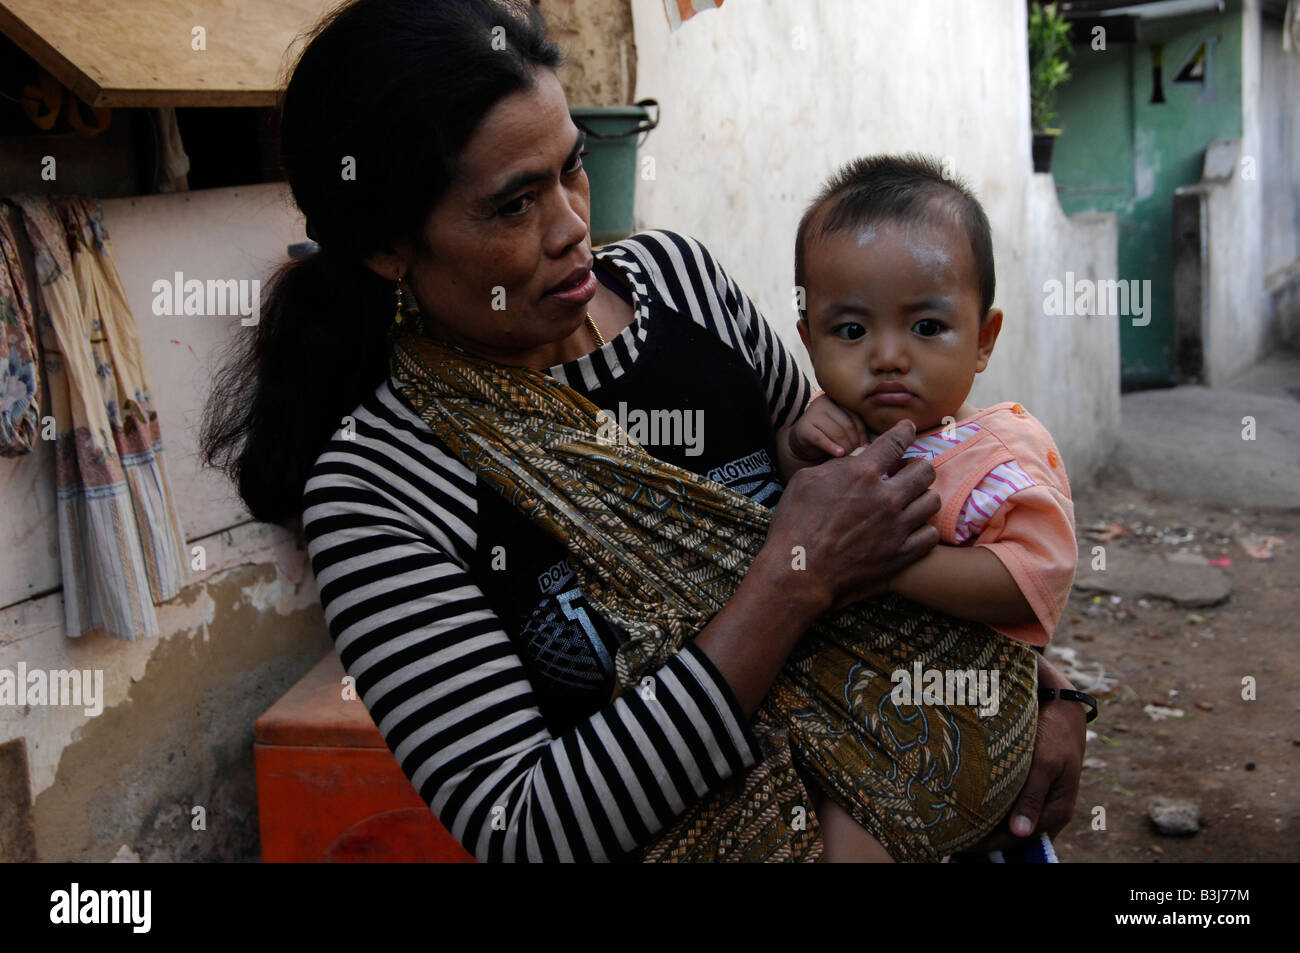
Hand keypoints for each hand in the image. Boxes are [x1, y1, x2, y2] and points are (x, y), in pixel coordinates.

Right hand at [766, 419, 939, 612]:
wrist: (798, 574)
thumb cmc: (794, 526)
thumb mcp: (805, 482)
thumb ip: (836, 466)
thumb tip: (857, 458)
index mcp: (860, 474)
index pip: (895, 442)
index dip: (905, 431)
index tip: (909, 428)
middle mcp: (885, 498)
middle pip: (924, 470)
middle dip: (917, 467)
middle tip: (906, 473)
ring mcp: (896, 528)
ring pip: (932, 501)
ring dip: (922, 497)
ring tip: (910, 501)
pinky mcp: (901, 555)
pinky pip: (929, 535)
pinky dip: (922, 529)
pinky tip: (911, 529)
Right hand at [786, 395, 868, 463]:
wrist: (802, 442)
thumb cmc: (828, 435)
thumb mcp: (843, 427)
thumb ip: (856, 429)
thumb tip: (870, 445)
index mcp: (837, 399)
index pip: (856, 417)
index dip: (863, 435)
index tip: (865, 448)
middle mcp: (824, 402)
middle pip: (847, 425)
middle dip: (855, 443)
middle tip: (857, 455)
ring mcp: (812, 413)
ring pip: (836, 432)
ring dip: (846, 447)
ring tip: (849, 457)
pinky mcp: (803, 428)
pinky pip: (821, 439)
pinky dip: (831, 448)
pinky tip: (839, 455)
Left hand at [967, 652, 1086, 851]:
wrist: (1060, 705)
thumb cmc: (1054, 732)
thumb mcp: (1046, 762)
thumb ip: (1032, 797)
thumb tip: (1021, 833)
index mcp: (1057, 811)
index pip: (1017, 839)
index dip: (988, 845)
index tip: (958, 845)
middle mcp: (1048, 810)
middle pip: (1012, 836)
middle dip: (984, 840)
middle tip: (950, 840)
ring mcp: (1038, 800)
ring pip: (1008, 823)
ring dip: (985, 827)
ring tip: (953, 829)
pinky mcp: (1030, 787)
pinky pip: (1008, 807)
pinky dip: (990, 811)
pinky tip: (967, 809)